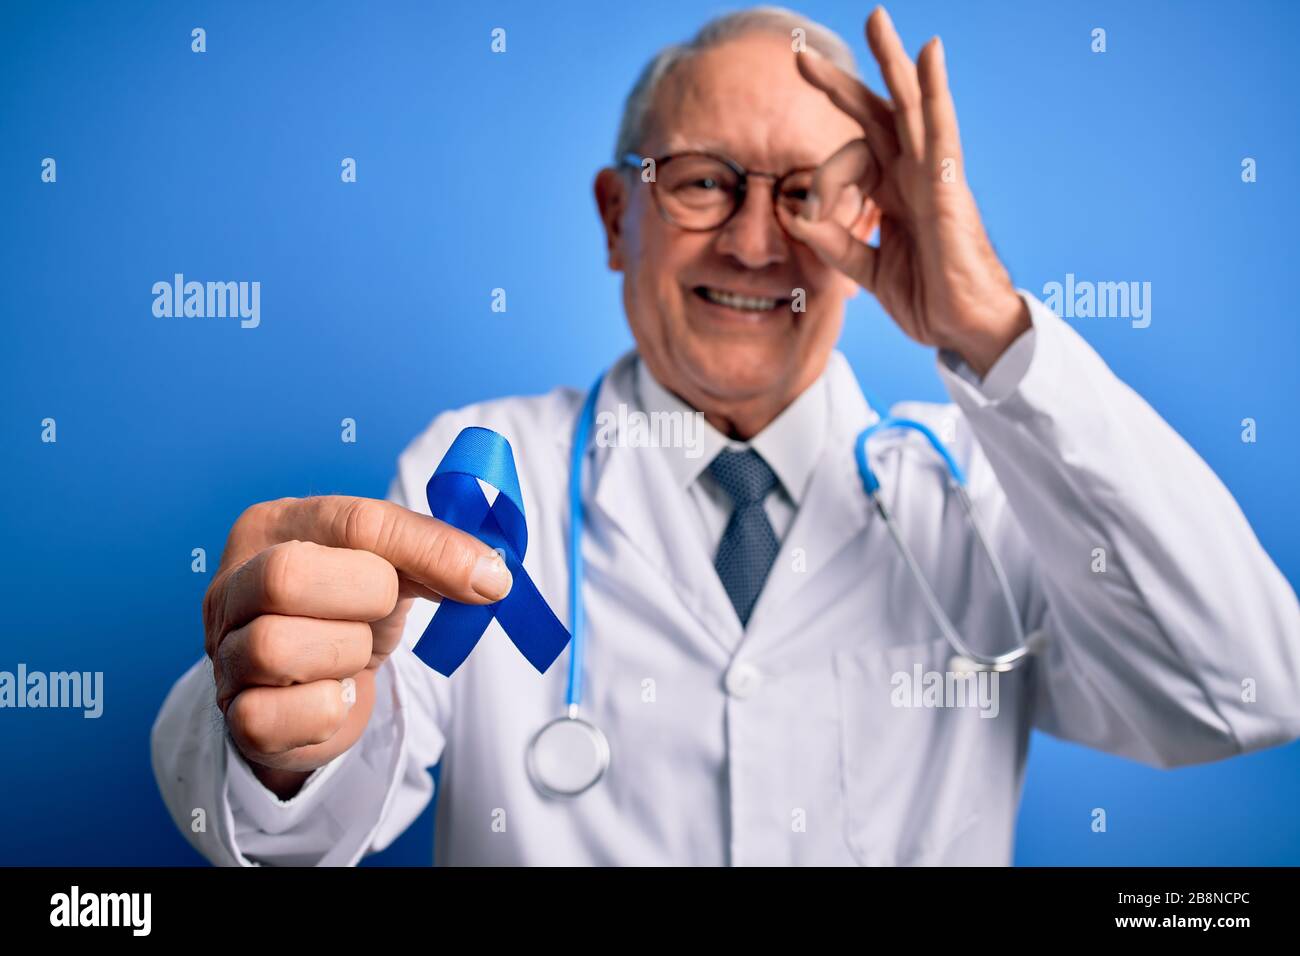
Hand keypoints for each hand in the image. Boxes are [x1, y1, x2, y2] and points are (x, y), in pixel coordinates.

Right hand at [202, 495, 511, 797]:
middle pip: (288, 576)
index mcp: (272, 526)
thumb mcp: (392, 566)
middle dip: (363, 598)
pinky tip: (337, 696)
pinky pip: (270, 716)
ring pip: (276, 647)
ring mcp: (223, 652)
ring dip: (344, 656)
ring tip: (353, 654)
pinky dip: (323, 710)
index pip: (353, 522)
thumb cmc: (349, 609)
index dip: (428, 549)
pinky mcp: (235, 716)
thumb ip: (436, 557)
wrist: (315, 684)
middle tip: (381, 611)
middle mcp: (232, 584)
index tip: (488, 580)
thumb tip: (492, 577)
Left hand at [781, 6, 1029, 376]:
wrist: (965, 329)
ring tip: (877, 20)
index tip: (805, 204)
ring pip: (908, 106)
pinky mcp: (949, 186)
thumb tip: (796, 215)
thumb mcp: (867, 271)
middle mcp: (912, 175)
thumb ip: (835, 243)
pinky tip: (930, 54)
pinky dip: (934, 91)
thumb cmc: (929, 298)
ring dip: (892, 62)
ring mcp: (932, 176)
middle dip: (839, 83)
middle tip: (801, 52)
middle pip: (875, 114)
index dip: (819, 173)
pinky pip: (940, 130)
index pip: (849, 154)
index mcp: (893, 192)